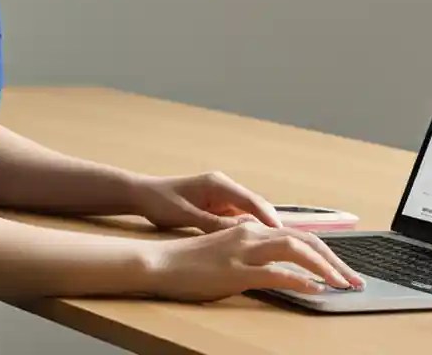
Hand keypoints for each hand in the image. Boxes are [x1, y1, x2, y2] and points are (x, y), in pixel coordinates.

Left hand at [131, 171, 282, 232]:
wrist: (142, 193)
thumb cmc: (161, 203)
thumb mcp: (187, 216)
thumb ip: (215, 223)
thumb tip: (245, 232)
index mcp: (218, 185)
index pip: (251, 201)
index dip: (269, 218)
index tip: (284, 234)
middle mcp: (223, 186)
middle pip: (255, 205)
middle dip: (271, 223)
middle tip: (289, 243)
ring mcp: (221, 195)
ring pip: (249, 212)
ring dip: (262, 227)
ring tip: (278, 247)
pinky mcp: (217, 204)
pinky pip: (238, 216)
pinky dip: (248, 229)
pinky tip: (256, 244)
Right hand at [140, 220, 365, 301]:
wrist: (162, 262)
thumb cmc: (193, 259)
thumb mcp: (229, 249)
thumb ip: (254, 251)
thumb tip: (280, 262)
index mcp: (252, 227)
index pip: (300, 237)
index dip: (326, 253)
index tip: (344, 270)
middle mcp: (252, 233)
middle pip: (306, 242)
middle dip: (335, 261)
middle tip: (355, 280)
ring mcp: (245, 251)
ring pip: (297, 252)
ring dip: (325, 269)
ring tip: (343, 284)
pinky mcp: (236, 271)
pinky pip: (276, 273)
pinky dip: (300, 281)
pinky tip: (315, 290)